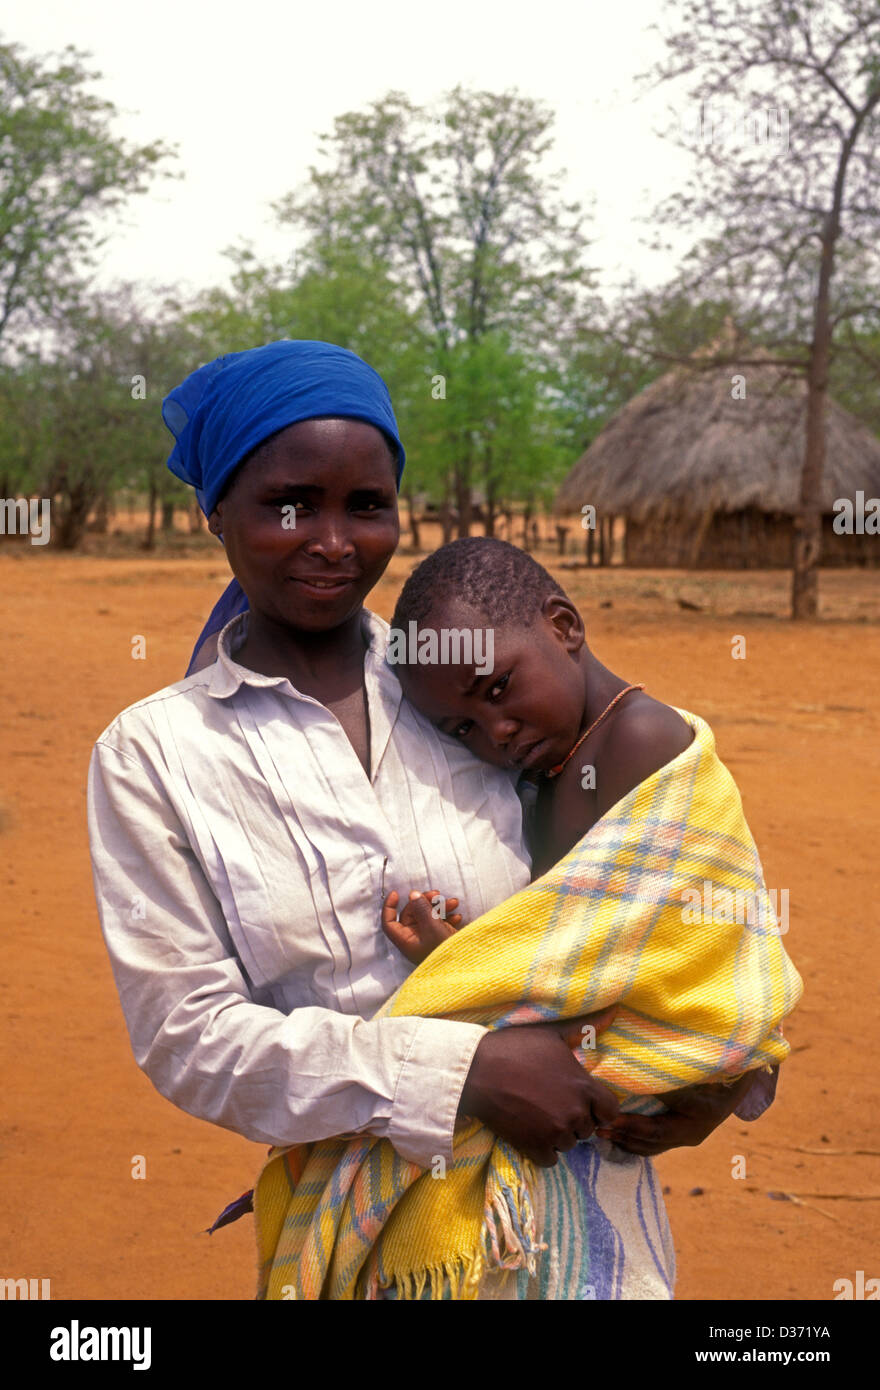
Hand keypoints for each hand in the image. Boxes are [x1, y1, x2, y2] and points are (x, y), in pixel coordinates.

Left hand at [381, 889, 462, 964]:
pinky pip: (440, 924)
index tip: (396, 893)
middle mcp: (415, 940)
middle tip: (437, 894)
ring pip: (428, 917)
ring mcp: (428, 940)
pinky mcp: (440, 940)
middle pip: (412, 914)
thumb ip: (422, 909)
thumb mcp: (432, 927)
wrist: (467, 966)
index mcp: (406, 940)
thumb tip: (413, 895)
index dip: (390, 907)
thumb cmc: (444, 951)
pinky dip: (447, 917)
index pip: (389, 922)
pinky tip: (457, 916)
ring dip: (440, 907)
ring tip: (454, 902)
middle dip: (424, 902)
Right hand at [458, 1007, 619, 1166]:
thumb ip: (584, 1029)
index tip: (583, 1101)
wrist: (477, 1071)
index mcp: (583, 1086)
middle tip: (553, 1104)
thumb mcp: (552, 1035)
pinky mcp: (535, 1146)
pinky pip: (550, 1159)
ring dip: (558, 1134)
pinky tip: (530, 1131)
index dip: (599, 1107)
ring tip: (539, 1115)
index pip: (611, 1111)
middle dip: (575, 1119)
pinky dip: (542, 1149)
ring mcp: (555, 1132)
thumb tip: (613, 1012)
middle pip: (588, 1128)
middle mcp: (575, 1112)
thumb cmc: (515, 1048)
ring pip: (569, 1144)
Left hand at [596, 1070, 758, 1155]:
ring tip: (601, 1132)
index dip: (631, 1126)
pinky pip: (654, 1142)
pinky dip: (634, 1138)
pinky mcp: (681, 1132)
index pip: (656, 1130)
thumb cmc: (715, 1069)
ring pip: (651, 1146)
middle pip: (651, 1143)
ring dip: (625, 1140)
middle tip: (597, 1128)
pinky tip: (617, 1130)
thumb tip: (635, 1074)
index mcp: (695, 1124)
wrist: (739, 1076)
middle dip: (623, 1136)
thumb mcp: (694, 1073)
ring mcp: (687, 1136)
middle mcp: (691, 1134)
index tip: (609, 1117)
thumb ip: (666, 1078)